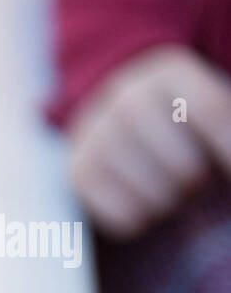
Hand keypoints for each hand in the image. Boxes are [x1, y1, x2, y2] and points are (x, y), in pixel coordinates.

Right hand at [67, 45, 230, 239]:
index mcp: (169, 73)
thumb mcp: (210, 111)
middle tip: (196, 178)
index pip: (212, 112)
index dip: (229, 149)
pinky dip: (141, 219)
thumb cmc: (181, 124)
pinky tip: (141, 199)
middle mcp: (125, 97)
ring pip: (156, 197)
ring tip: (169, 188)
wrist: (114, 126)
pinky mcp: (76, 172)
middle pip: (185, 165)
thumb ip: (226, 130)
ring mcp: (93, 135)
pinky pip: (125, 217)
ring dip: (171, 203)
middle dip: (198, 182)